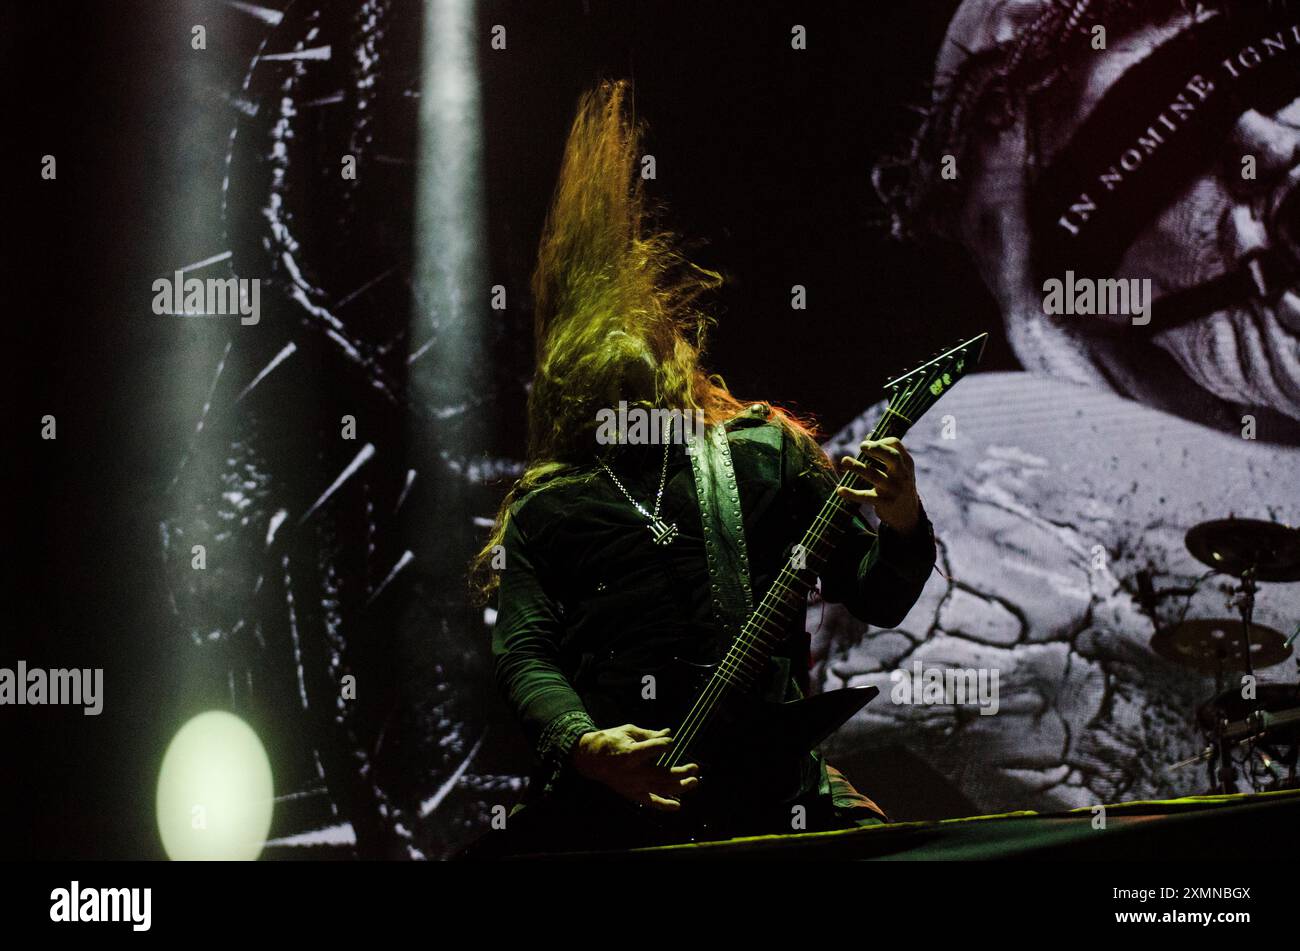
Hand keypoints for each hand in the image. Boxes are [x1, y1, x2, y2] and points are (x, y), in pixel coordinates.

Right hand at [571, 724, 700, 811]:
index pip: (657, 748)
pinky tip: (677, 805)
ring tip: (694, 781)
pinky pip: (650, 802)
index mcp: (632, 753)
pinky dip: (664, 805)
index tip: (669, 742)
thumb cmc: (610, 741)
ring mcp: (633, 785)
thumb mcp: (629, 731)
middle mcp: (634, 772)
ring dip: (680, 787)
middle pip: (663, 774)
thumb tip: (668, 732)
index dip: (667, 744)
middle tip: (695, 767)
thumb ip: (650, 734)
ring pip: (661, 789)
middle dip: (682, 772)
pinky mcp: (631, 793)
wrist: (590, 759)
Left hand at [835, 437, 920, 535]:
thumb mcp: (898, 469)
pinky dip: (852, 494)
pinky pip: (866, 496)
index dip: (880, 441)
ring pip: (874, 475)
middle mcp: (902, 474)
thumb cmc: (898, 485)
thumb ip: (885, 454)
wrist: (907, 515)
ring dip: (858, 467)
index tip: (866, 445)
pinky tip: (840, 490)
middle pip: (892, 457)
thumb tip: (868, 436)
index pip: (896, 445)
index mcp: (906, 463)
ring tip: (844, 461)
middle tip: (862, 446)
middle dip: (877, 449)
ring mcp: (893, 489)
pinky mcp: (884, 503)